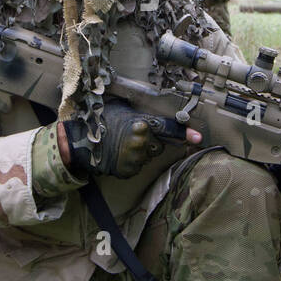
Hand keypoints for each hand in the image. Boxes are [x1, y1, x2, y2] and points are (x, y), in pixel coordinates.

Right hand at [61, 101, 199, 179]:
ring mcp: (135, 159)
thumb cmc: (101, 121)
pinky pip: (138, 167)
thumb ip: (140, 113)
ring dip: (141, 153)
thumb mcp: (121, 109)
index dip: (185, 134)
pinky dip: (132, 162)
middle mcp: (141, 143)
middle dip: (151, 142)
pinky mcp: (129, 171)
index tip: (198, 138)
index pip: (168, 129)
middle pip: (158, 145)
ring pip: (148, 157)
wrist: (81, 142)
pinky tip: (120, 155)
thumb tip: (154, 110)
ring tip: (124, 146)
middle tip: (133, 136)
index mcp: (141, 124)